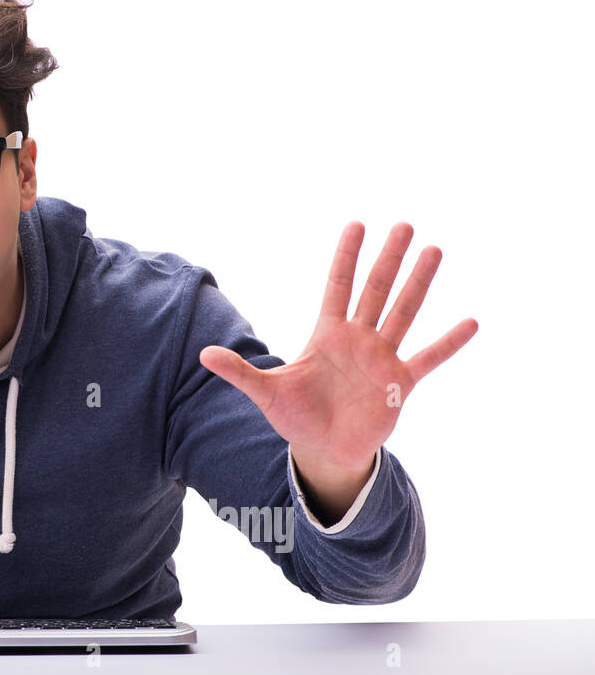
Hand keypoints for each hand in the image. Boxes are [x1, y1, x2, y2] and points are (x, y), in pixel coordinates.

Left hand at [198, 222, 476, 508]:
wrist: (322, 450)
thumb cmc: (295, 417)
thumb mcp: (265, 392)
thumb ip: (239, 371)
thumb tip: (202, 355)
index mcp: (326, 335)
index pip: (338, 286)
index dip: (345, 257)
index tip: (356, 224)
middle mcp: (357, 339)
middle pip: (375, 290)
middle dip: (388, 258)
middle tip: (404, 224)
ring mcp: (381, 359)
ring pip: (403, 313)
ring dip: (419, 283)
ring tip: (435, 250)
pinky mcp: (399, 384)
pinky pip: (428, 358)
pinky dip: (448, 342)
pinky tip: (471, 321)